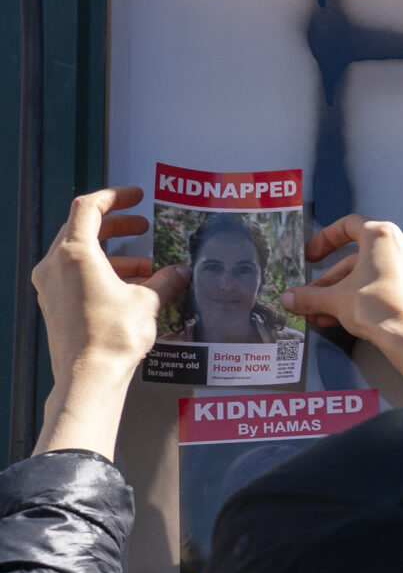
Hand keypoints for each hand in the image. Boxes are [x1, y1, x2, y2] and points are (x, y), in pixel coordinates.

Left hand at [30, 188, 188, 457]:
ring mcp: (50, 285)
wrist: (88, 376)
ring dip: (113, 254)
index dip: (114, 196)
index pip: (88, 207)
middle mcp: (55, 265)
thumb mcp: (148, 302)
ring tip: (146, 266)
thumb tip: (181, 272)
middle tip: (142, 226)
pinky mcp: (53, 304)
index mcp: (75, 253)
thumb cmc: (113, 336)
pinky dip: (102, 273)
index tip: (135, 196)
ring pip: (80, 254)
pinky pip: (76, 275)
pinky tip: (130, 288)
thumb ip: (166, 280)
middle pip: (82, 229)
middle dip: (116, 226)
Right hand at [283, 215, 402, 399]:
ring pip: (370, 275)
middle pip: (357, 258)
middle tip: (312, 296)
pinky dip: (365, 297)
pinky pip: (387, 286)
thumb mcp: (335, 299)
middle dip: (331, 281)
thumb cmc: (382, 309)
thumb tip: (292, 298)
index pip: (348, 226)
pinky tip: (344, 316)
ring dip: (343, 293)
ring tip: (323, 311)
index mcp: (383, 236)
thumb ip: (309, 296)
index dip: (324, 240)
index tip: (312, 254)